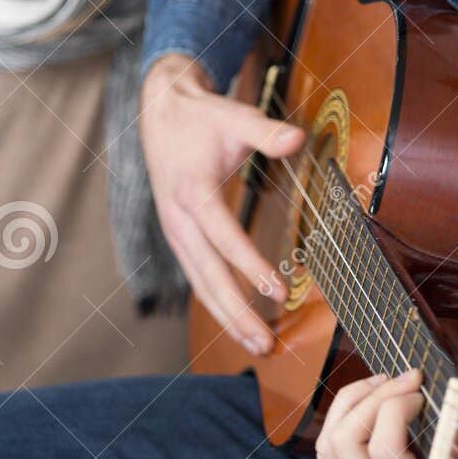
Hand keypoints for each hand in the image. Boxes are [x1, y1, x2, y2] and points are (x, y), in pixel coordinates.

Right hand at [139, 53, 304, 352]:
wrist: (160, 114)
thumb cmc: (201, 118)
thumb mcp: (234, 117)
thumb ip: (266, 132)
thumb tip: (297, 139)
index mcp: (192, 191)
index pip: (223, 235)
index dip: (250, 264)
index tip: (277, 289)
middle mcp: (179, 219)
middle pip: (208, 275)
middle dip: (236, 312)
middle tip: (265, 342)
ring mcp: (176, 232)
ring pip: (200, 284)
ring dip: (227, 317)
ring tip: (257, 344)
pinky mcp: (180, 238)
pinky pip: (198, 277)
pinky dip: (217, 303)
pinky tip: (237, 323)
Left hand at [315, 369, 457, 458]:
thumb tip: (433, 384)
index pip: (383, 449)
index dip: (394, 408)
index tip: (421, 393)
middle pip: (344, 443)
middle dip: (370, 397)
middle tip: (404, 379)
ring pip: (329, 446)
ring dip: (351, 404)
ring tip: (384, 382)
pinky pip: (332, 452)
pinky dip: (344, 418)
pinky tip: (373, 400)